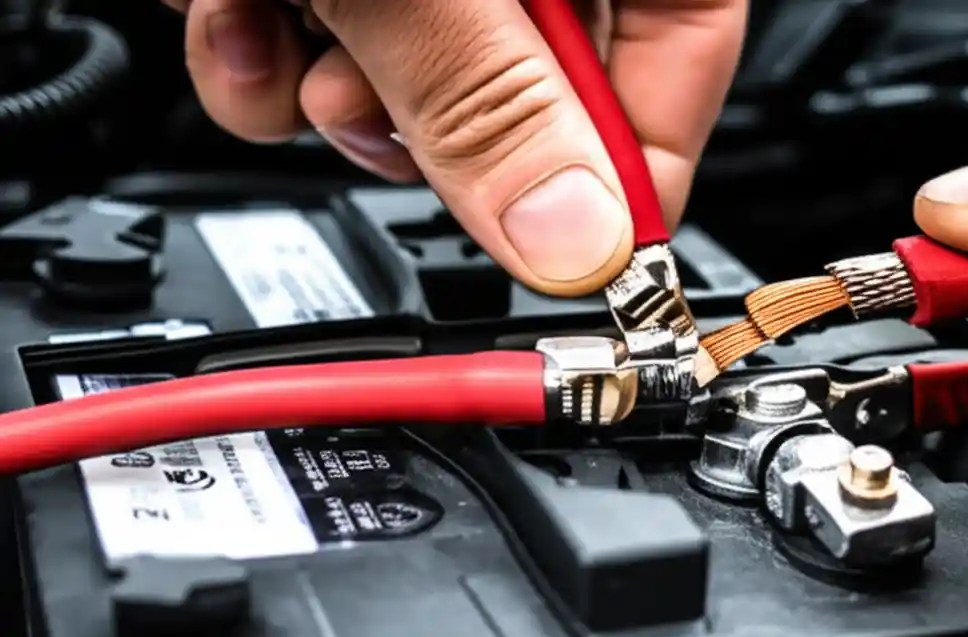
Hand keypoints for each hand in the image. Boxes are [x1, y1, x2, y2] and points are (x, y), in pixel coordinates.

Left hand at [163, 0, 746, 295]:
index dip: (635, 158)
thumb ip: (487, 94)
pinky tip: (241, 11)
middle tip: (400, 126)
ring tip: (292, 43)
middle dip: (451, 126)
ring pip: (422, 72)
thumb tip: (571, 237)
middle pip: (544, 71)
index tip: (581, 245)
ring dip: (340, 95)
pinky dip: (268, 53)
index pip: (688, 36)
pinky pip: (324, 40)